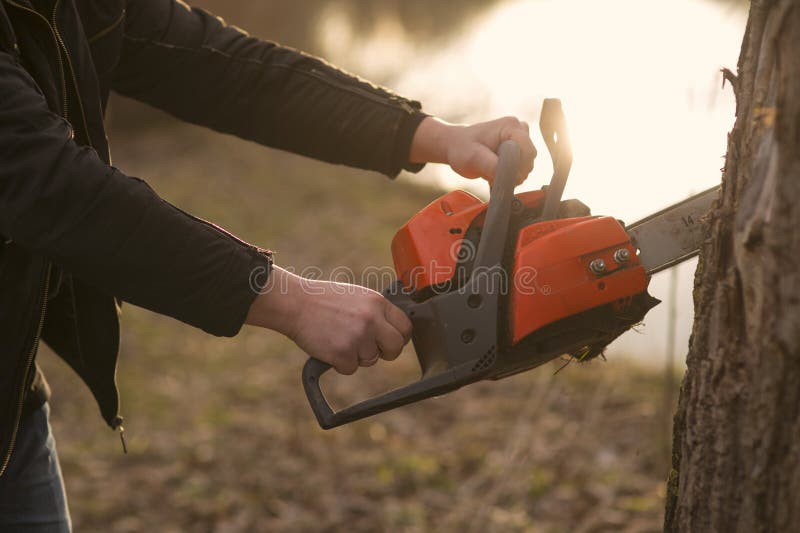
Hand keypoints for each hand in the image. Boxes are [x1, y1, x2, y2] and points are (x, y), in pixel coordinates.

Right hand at [245, 266, 411, 374]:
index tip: (391, 342)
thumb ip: (376, 312)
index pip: (405, 326)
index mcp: (378, 302)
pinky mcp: (343, 353)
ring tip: (338, 338)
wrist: (295, 303)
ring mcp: (358, 336)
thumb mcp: (357, 296)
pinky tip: (329, 346)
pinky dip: (340, 363)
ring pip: (371, 360)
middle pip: (396, 347)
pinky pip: (350, 368)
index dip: (399, 337)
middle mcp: (372, 319)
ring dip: (356, 356)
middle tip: (369, 349)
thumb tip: (391, 331)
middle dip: (386, 353)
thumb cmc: (323, 300)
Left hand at [409, 116, 536, 183]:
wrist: (456, 146)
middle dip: (513, 172)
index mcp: (511, 126)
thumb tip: (513, 176)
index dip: (518, 168)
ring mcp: (520, 139)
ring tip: (490, 172)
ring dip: (511, 175)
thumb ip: (493, 166)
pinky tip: (494, 173)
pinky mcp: (518, 150)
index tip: (500, 176)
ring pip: (526, 166)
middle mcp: (520, 130)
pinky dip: (510, 175)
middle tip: (491, 174)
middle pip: (529, 160)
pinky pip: (522, 168)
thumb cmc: (462, 149)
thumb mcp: (473, 158)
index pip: (528, 152)